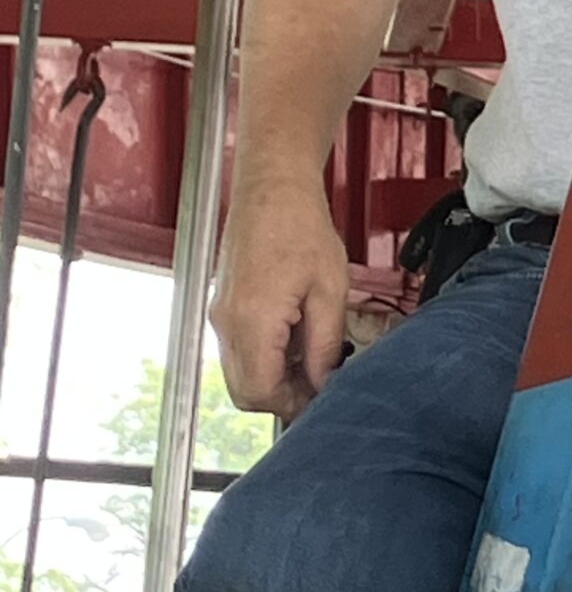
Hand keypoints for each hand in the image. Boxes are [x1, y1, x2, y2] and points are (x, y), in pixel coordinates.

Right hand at [211, 174, 350, 421]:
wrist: (272, 187)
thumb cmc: (301, 226)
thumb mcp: (329, 290)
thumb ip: (324, 344)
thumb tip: (323, 382)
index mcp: (252, 320)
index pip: (260, 392)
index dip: (292, 404)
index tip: (321, 398)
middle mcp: (227, 322)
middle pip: (244, 390)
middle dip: (281, 396)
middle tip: (318, 383)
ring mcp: (220, 314)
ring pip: (239, 372)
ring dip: (273, 376)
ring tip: (311, 355)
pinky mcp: (222, 305)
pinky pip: (237, 348)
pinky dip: (263, 355)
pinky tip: (295, 335)